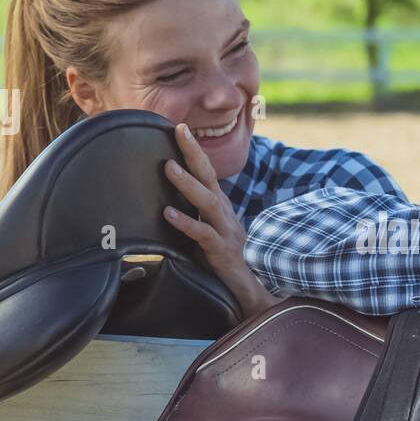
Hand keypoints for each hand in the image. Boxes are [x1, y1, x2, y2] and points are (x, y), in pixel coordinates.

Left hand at [161, 122, 280, 317]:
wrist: (252, 292)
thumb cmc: (227, 263)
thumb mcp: (209, 234)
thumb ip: (195, 217)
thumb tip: (167, 205)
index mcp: (221, 208)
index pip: (207, 173)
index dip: (195, 151)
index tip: (180, 128)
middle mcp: (225, 214)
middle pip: (209, 177)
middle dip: (194, 153)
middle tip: (179, 131)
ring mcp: (226, 232)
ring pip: (207, 202)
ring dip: (187, 184)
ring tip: (168, 168)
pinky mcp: (222, 252)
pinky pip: (202, 234)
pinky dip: (185, 223)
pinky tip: (168, 214)